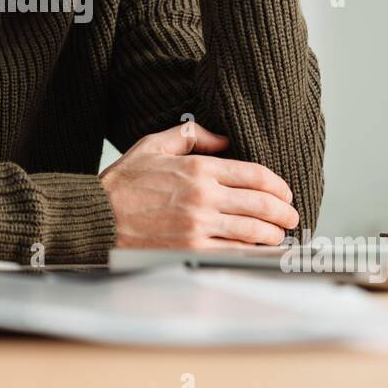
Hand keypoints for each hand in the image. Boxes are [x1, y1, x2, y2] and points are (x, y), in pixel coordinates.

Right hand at [99, 121, 297, 248]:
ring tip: (277, 235)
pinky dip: (252, 252)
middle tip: (291, 217)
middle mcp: (203, 197)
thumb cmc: (121, 183)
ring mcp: (199, 227)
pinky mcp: (191, 250)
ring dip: (273, 235)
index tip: (285, 193)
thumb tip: (224, 138)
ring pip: (254, 232)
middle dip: (284, 213)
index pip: (255, 175)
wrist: (95, 218)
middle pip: (262, 205)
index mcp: (198, 168)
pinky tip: (258, 251)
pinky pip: (234, 252)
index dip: (279, 186)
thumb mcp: (153, 145)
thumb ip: (191, 135)